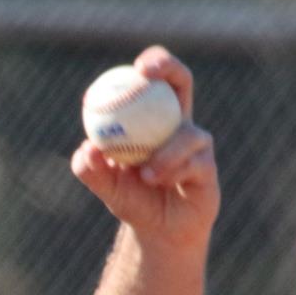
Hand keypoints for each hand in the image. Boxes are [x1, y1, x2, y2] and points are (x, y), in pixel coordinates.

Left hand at [73, 46, 219, 251]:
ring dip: (163, 152)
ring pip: (185, 133)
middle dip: (169, 67)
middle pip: (181, 82)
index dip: (153, 63)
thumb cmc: (131, 199)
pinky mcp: (208, 167)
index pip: (156, 81)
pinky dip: (172, 171)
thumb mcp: (104, 184)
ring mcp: (198, 144)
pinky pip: (193, 162)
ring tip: (145, 174)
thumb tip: (86, 147)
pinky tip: (157, 181)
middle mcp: (179, 124)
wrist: (157, 230)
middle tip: (148, 74)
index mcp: (155, 119)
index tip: (136, 67)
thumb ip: (90, 167)